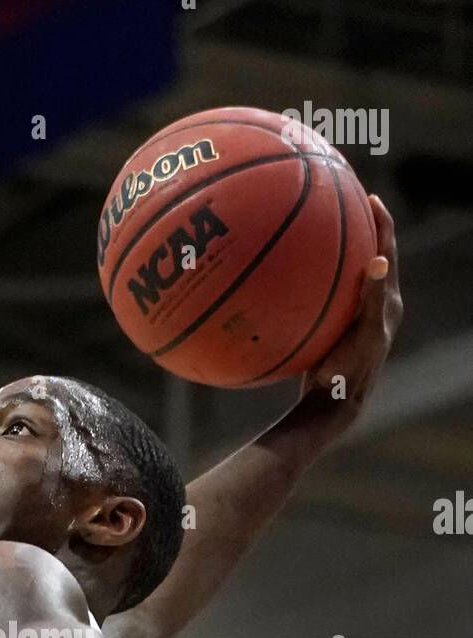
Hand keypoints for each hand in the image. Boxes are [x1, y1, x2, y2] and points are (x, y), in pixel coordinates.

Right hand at [289, 195, 402, 451]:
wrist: (334, 402)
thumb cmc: (350, 371)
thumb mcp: (364, 334)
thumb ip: (371, 298)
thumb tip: (381, 260)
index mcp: (387, 301)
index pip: (388, 250)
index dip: (381, 222)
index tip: (368, 196)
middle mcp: (374, 304)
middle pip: (368, 254)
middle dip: (357, 227)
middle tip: (342, 200)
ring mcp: (353, 316)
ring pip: (346, 274)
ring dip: (335, 250)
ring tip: (316, 227)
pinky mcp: (336, 327)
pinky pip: (325, 293)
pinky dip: (314, 279)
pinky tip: (289, 273)